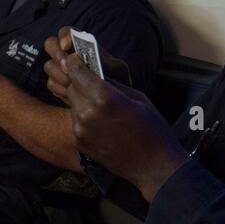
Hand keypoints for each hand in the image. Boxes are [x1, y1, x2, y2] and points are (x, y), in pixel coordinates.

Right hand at [44, 26, 129, 104]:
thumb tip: (75, 57)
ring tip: (72, 84)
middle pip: (51, 44)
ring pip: (49, 66)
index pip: (67, 32)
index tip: (66, 46)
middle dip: (57, 55)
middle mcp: (70, 55)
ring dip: (59, 75)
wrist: (115, 105)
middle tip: (66, 68)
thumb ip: (98, 59)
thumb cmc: (119, 83)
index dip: (64, 36)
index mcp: (84, 46)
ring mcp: (62, 69)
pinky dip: (60, 89)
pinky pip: (51, 83)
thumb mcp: (116, 69)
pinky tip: (71, 95)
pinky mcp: (58, 84)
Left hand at [65, 56, 185, 201]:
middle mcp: (87, 112)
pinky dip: (83, 115)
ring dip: (80, 98)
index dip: (76, 62)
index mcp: (104, 97)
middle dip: (78, 80)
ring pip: (72, 103)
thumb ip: (112, 84)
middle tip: (86, 76)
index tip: (77, 58)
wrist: (152, 166)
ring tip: (97, 100)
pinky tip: (99, 119)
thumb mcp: (136, 97)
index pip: (77, 71)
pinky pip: (76, 120)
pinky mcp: (79, 141)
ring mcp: (81, 129)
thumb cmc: (151, 128)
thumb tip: (95, 71)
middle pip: (72, 86)